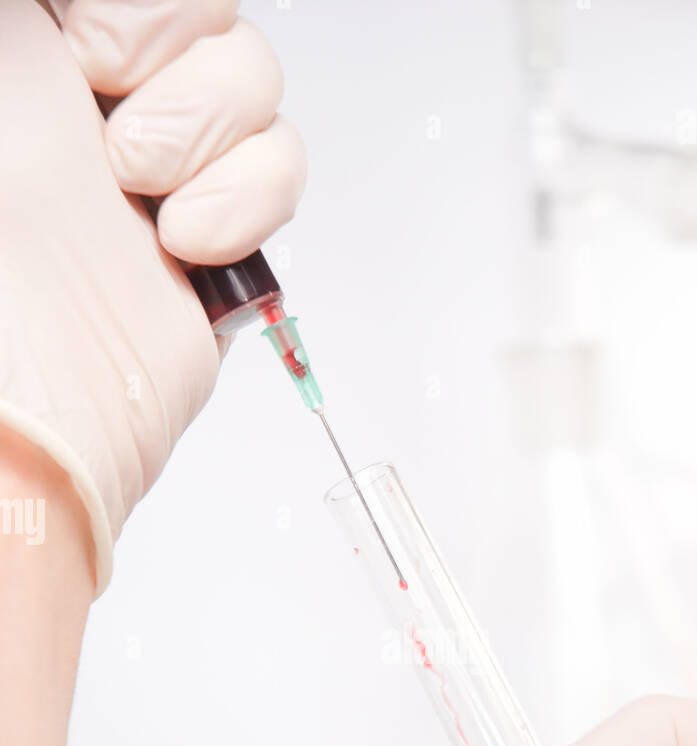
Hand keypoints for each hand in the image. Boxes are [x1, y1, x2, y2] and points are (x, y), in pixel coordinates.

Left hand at [0, 0, 305, 591]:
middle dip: (172, 48)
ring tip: (136, 182)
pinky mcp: (225, 223)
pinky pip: (283, 164)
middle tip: (107, 102)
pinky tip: (186, 233)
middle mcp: (106, 85)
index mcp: (42, 42)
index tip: (88, 47)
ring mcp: (169, 156)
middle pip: (211, 12)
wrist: (37, 380)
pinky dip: (248, 198)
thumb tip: (72, 13)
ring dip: (207, 126)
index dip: (142, 6)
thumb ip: (37, 17)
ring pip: (255, 74)